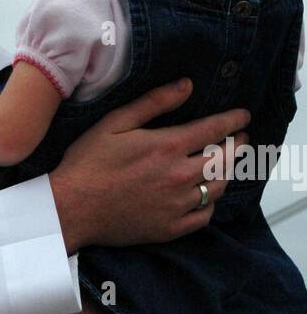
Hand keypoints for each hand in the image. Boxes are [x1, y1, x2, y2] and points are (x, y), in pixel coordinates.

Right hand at [49, 78, 250, 252]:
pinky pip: (204, 215)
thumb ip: (153, 103)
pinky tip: (205, 196)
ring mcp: (177, 204)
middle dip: (238, 145)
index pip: (216, 129)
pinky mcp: (170, 228)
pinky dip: (210, 203)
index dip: (234, 121)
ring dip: (227, 172)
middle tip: (241, 138)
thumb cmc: (87, 164)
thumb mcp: (115, 123)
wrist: (70, 209)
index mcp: (168, 146)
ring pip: (218, 186)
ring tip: (226, 164)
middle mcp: (179, 175)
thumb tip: (186, 85)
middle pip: (225, 159)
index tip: (243, 116)